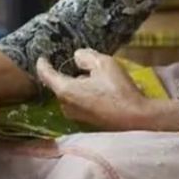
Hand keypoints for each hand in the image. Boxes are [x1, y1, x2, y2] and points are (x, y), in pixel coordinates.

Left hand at [37, 49, 178, 131]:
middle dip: (64, 74)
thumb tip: (76, 57)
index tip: (42, 57)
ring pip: (70, 94)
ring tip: (90, 75)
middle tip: (74, 63)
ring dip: (76, 85)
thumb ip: (86, 57)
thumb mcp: (103, 64)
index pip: (45, 75)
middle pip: (59, 85)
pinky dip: (83, 94)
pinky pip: (79, 103)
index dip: (42, 64)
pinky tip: (98, 89)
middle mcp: (66, 105)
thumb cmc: (118, 90)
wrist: (136, 118)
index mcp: (65, 90)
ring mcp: (76, 116)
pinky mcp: (86, 122)